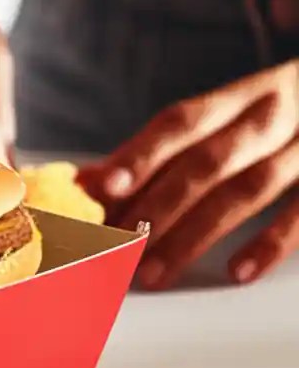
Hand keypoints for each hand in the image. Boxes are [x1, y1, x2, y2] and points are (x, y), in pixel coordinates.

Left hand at [79, 61, 298, 288]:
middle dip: (158, 204)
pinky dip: (271, 242)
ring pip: (247, 190)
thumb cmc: (278, 119)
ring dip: (195, 233)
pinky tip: (237, 272)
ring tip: (154, 270)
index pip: (183, 121)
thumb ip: (166, 148)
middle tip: (118, 242)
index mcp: (243, 95)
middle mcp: (274, 116)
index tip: (102, 186)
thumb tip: (89, 181)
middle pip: (208, 160)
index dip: (141, 152)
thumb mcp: (234, 117)